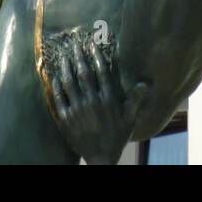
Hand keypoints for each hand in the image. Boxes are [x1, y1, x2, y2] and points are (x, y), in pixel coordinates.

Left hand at [48, 34, 148, 165]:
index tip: (92, 43)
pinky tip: (55, 77)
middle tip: (74, 43)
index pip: (102, 72)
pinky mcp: (66, 119)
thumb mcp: (130, 119)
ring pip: (70, 83)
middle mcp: (92, 102)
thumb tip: (145, 83)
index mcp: (108, 100)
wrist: (101, 158)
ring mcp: (77, 110)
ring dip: (66, 67)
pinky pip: (59, 99)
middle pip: (84, 73)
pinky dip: (56, 86)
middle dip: (79, 56)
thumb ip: (136, 100)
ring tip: (63, 56)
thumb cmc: (117, 137)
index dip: (97, 55)